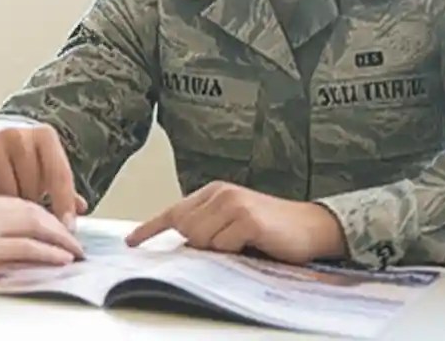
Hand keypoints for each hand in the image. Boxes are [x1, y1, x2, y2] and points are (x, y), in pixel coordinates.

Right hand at [0, 123, 87, 225]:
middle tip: (32, 220)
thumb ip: (63, 188)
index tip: (66, 230)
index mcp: (44, 135)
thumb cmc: (24, 161)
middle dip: (34, 208)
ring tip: (12, 213)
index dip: (64, 205)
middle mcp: (17, 133)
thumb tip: (81, 209)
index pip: (59, 175)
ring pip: (7, 192)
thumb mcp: (46, 167)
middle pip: (32, 186)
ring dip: (11, 208)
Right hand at [0, 192, 84, 278]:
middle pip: (31, 210)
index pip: (16, 201)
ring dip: (59, 238)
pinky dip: (47, 252)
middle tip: (74, 240)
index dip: (40, 212)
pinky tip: (61, 259)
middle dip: (56, 224)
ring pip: (33, 224)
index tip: (55, 225)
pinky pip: (23, 247)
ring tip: (76, 251)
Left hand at [125, 181, 346, 264]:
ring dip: (219, 250)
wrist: (312, 226)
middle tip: (230, 245)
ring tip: (243, 243)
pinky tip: (253, 244)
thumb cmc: (272, 229)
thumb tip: (183, 245)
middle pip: (184, 230)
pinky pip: (222, 247)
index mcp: (214, 192)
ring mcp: (233, 204)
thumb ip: (208, 227)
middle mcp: (220, 193)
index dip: (150, 229)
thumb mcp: (234, 222)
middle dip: (199, 245)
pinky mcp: (247, 220)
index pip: (174, 211)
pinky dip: (234, 252)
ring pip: (201, 240)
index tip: (131, 242)